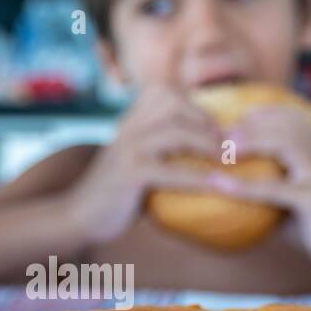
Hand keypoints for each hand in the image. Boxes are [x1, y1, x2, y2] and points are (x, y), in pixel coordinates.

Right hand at [65, 85, 224, 243]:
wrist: (79, 217)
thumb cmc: (117, 195)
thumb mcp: (138, 163)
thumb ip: (162, 152)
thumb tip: (207, 154)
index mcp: (130, 120)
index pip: (167, 92)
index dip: (197, 107)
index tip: (219, 129)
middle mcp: (127, 127)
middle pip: (175, 103)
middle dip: (207, 121)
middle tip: (231, 144)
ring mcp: (126, 148)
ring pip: (176, 132)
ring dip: (209, 145)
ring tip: (231, 160)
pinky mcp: (129, 173)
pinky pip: (170, 171)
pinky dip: (197, 179)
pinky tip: (217, 187)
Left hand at [216, 105, 310, 279]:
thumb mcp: (293, 204)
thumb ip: (271, 191)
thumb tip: (234, 191)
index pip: (293, 120)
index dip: (264, 114)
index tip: (234, 120)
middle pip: (285, 126)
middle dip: (251, 125)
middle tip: (219, 134)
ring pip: (285, 145)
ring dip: (251, 142)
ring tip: (223, 149)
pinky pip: (276, 188)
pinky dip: (246, 186)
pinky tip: (221, 186)